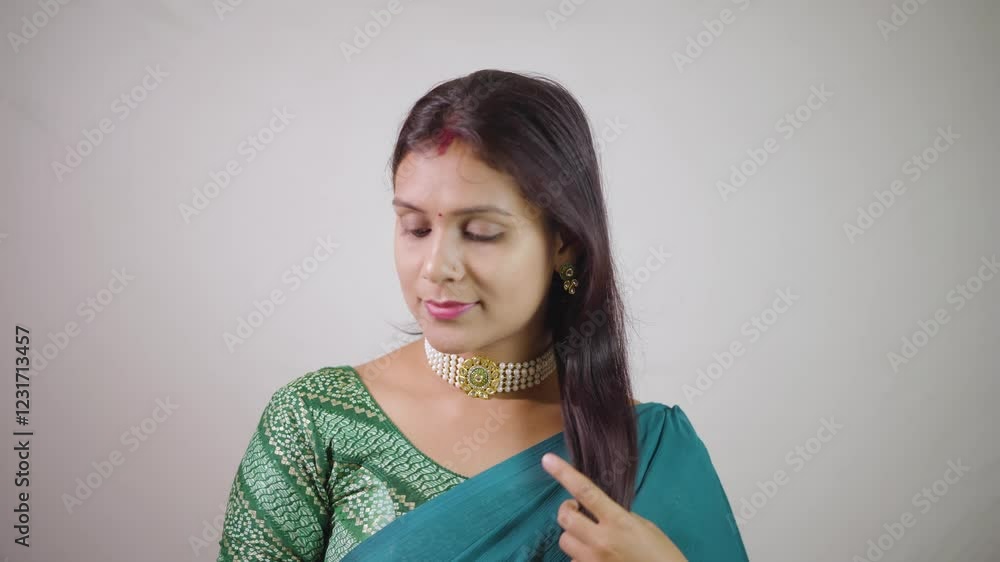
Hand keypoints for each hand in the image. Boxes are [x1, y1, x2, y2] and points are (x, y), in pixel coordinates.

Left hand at [541, 452, 687, 561]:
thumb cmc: (662, 555)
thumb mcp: (646, 528)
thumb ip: (620, 517)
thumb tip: (600, 510)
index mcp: (619, 522)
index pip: (586, 492)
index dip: (564, 474)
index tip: (547, 460)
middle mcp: (601, 541)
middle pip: (565, 518)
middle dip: (567, 510)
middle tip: (577, 510)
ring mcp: (593, 561)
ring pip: (565, 541)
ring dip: (573, 535)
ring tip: (589, 537)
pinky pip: (574, 561)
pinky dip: (581, 557)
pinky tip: (596, 556)